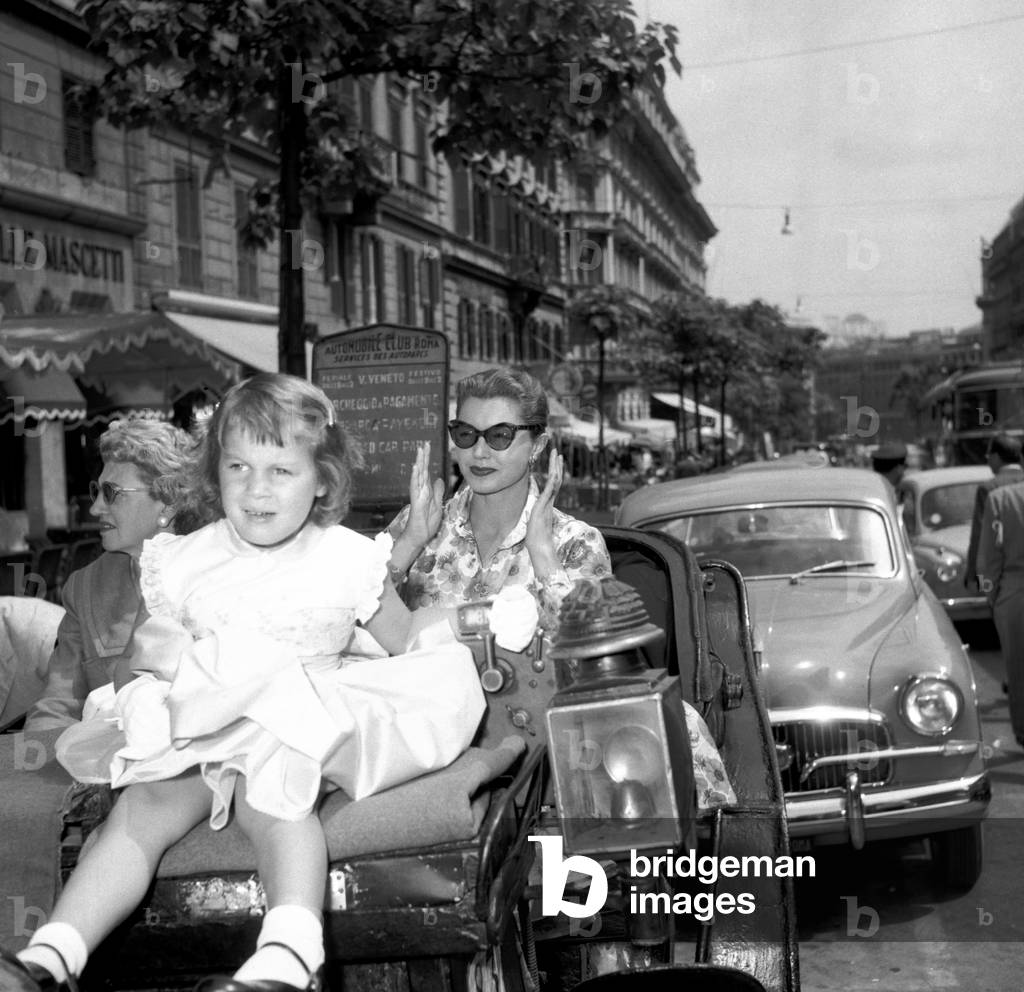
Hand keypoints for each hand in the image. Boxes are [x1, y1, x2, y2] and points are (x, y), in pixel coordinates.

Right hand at [403, 441, 443, 549]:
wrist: (419, 537)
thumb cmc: (426, 523)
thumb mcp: (437, 505)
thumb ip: (438, 492)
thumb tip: (439, 479)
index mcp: (427, 490)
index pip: (427, 471)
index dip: (427, 459)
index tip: (428, 447)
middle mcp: (421, 491)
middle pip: (422, 470)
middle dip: (424, 457)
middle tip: (425, 443)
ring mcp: (418, 496)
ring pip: (418, 476)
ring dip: (419, 463)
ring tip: (420, 450)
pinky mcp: (416, 503)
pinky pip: (415, 488)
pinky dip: (415, 477)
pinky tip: (416, 468)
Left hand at [526, 449, 562, 569]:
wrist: (539, 546)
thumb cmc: (535, 537)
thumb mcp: (532, 521)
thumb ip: (533, 514)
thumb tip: (531, 512)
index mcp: (547, 503)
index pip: (552, 484)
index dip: (554, 472)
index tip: (555, 462)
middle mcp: (550, 501)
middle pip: (556, 479)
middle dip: (556, 465)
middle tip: (558, 453)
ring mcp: (548, 502)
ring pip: (555, 481)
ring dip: (556, 467)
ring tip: (557, 455)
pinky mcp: (545, 505)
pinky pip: (551, 490)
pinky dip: (553, 479)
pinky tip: (554, 470)